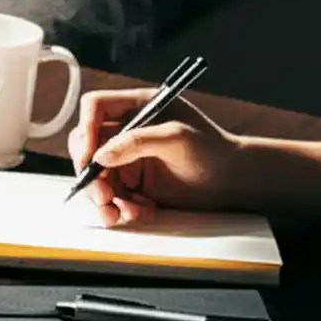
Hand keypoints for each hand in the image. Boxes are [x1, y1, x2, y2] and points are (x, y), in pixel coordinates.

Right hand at [66, 88, 244, 226]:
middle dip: (90, 173)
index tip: (89, 158)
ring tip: (118, 214)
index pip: (94, 107)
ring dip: (102, 197)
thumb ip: (137, 142)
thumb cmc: (213, 151)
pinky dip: (118, 208)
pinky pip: (110, 194)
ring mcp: (127, 156)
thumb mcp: (178, 138)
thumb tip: (100, 156)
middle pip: (86, 144)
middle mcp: (127, 130)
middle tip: (103, 195)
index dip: (86, 130)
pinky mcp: (131, 181)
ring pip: (95, 175)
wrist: (234, 182)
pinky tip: (138, 213)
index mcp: (137, 106)